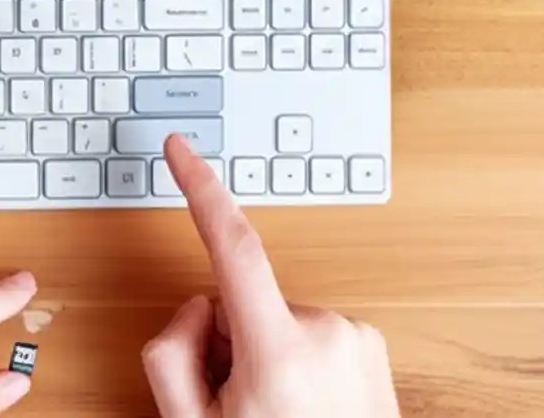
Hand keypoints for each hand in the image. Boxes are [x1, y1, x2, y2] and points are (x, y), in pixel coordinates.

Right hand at [142, 136, 400, 417]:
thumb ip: (171, 352)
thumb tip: (199, 306)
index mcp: (280, 354)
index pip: (234, 249)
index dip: (202, 190)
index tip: (182, 151)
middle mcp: (328, 335)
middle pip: (242, 300)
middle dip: (226, 338)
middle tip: (233, 400)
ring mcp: (357, 340)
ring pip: (275, 318)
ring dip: (262, 354)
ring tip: (274, 411)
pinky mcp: (372, 346)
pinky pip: (309, 332)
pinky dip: (294, 361)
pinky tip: (300, 405)